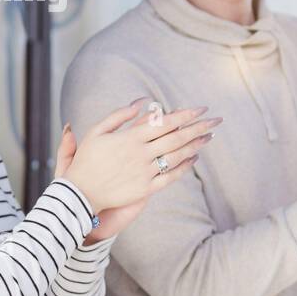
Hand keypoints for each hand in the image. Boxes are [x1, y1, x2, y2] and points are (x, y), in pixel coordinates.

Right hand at [61, 97, 215, 214]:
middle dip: (199, 127)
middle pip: (177, 137)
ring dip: (196, 145)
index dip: (185, 115)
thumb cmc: (87, 160)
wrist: (79, 194)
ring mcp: (144, 172)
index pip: (164, 122)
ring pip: (177, 156)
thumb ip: (119, 115)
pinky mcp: (146, 189)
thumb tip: (141, 101)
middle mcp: (140, 154)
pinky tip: (193, 158)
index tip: (202, 108)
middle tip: (217, 120)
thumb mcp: (96, 132)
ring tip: (210, 136)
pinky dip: (184, 167)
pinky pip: (170, 177)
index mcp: (129, 138)